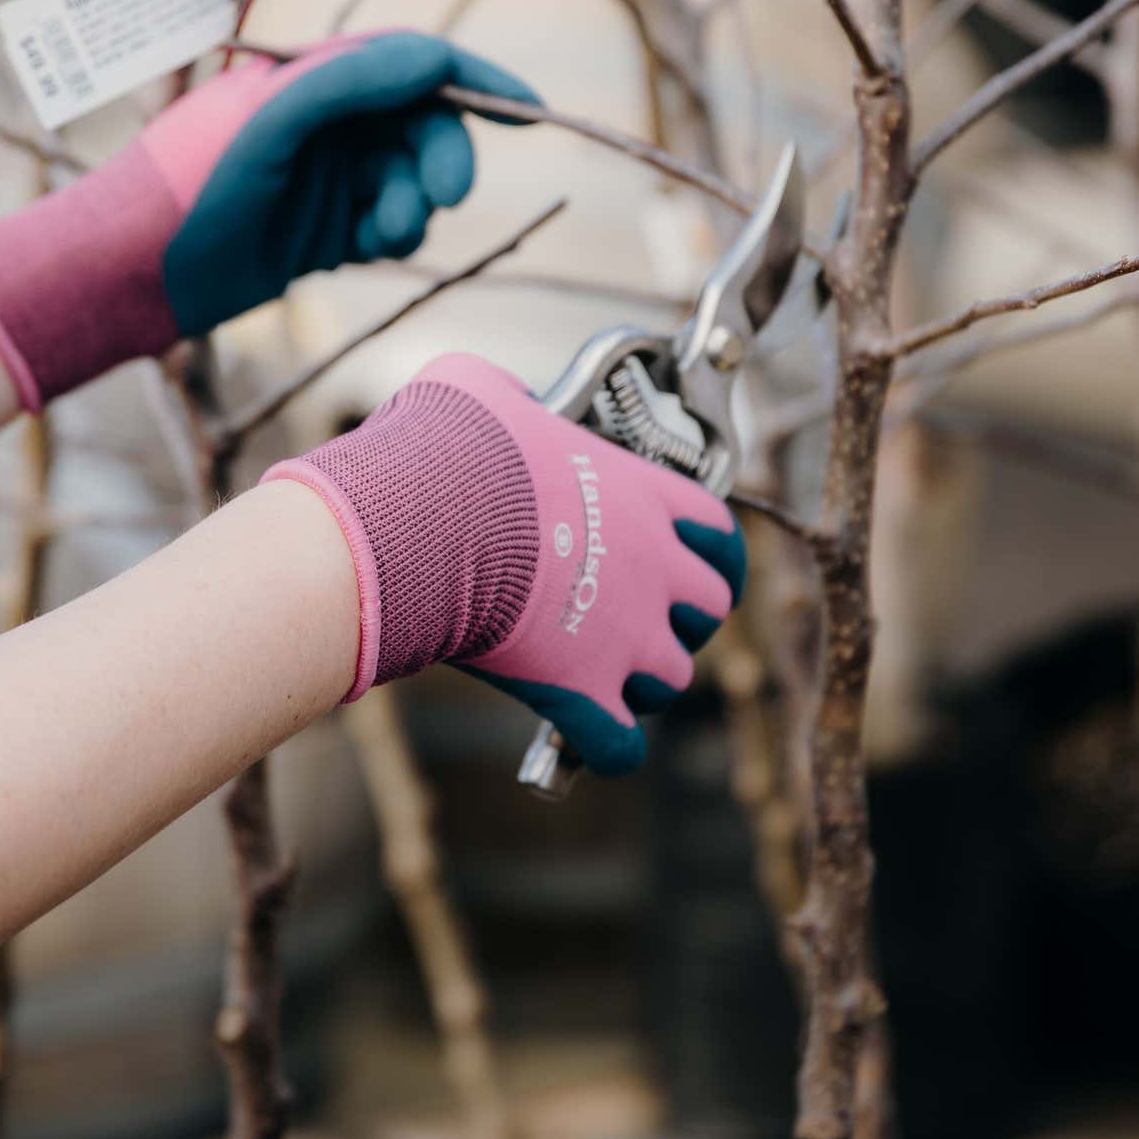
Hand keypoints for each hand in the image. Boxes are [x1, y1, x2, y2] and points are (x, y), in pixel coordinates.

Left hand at [0, 33, 537, 410]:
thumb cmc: (186, 185)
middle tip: (442, 196)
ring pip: (413, 181)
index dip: (477, 78)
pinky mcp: (324, 232)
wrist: (130, 271)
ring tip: (378, 234)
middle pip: (425, 125)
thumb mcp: (270, 122)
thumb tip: (433, 57)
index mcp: (314, 75)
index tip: (527, 113)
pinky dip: (392, 236)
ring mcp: (328, 176)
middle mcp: (327, 120)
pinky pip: (390, 225)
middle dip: (443, 157)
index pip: (415, 60)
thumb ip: (351, 82)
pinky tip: (360, 250)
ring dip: (413, 206)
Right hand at [263, 353, 745, 773]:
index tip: (693, 562)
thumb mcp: (481, 391)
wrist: (421, 524)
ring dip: (645, 683)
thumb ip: (513, 399)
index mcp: (642, 495)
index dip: (709, 553)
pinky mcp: (582, 692)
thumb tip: (500, 398)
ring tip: (607, 679)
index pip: (717, 532)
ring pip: (672, 681)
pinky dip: (607, 747)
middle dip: (683, 621)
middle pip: (709, 610)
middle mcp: (653, 569)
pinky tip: (583, 738)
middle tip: (642, 621)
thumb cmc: (447, 450)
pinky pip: (619, 747)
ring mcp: (625, 636)